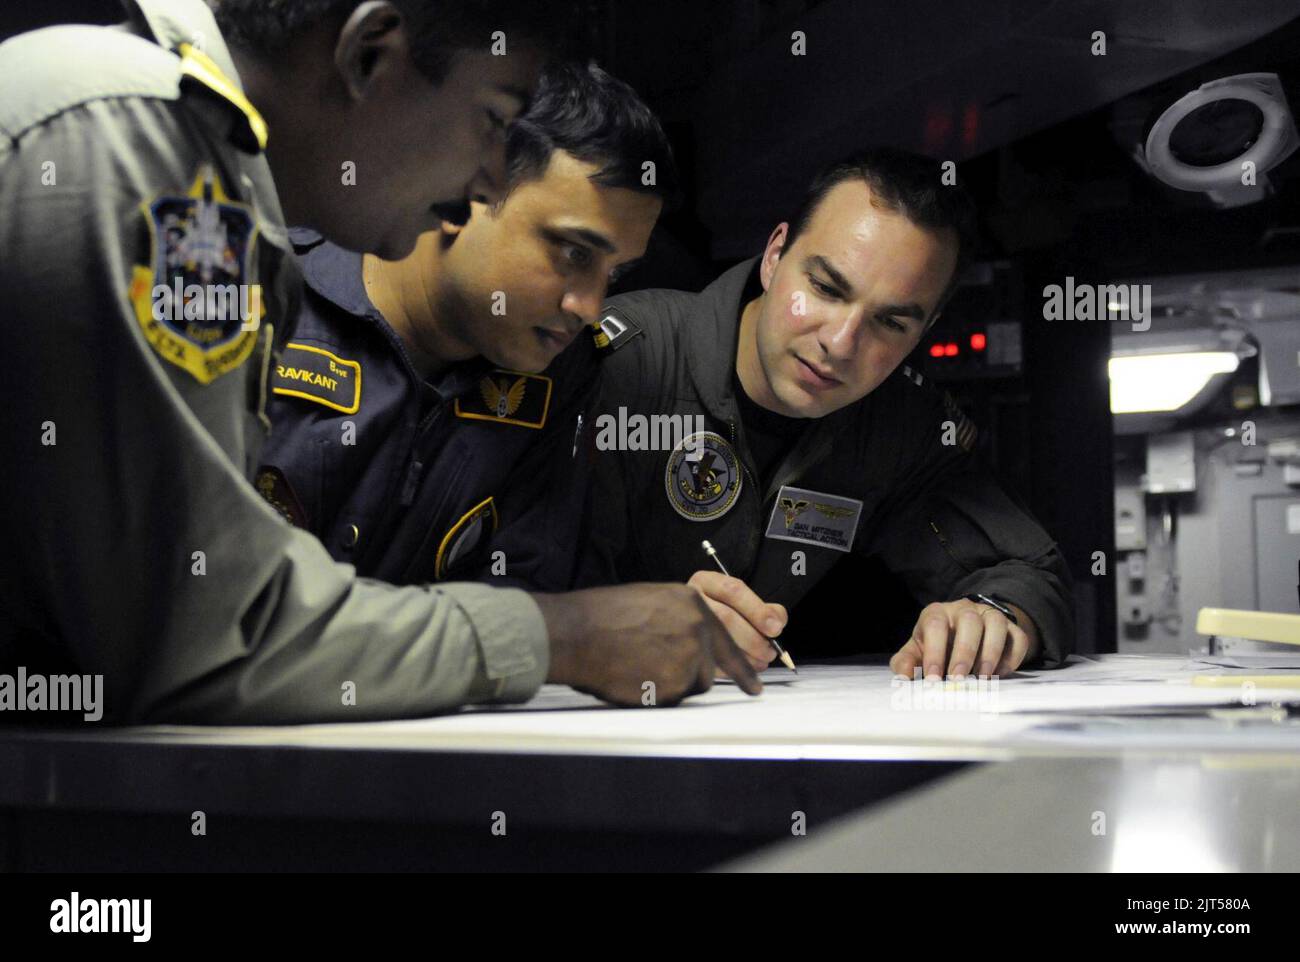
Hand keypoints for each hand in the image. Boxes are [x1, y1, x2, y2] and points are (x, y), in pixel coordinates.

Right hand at [535, 583, 762, 705]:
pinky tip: (633, 677)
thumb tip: (693, 643)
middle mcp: (697, 628)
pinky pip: (672, 699)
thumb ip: (680, 620)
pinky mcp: (674, 684)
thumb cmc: (602, 616)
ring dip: (671, 685)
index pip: (728, 639)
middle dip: (688, 675)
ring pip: (690, 686)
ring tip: (638, 667)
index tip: (753, 686)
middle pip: (708, 669)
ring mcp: (688, 657)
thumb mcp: (651, 600)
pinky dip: (656, 695)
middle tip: (660, 673)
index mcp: (693, 602)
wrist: (576, 633)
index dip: (741, 668)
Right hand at [687, 570, 787, 671]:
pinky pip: (709, 662)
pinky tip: (745, 669)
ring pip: (717, 642)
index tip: (776, 628)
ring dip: (746, 657)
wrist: (685, 625)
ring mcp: (682, 625)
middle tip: (770, 651)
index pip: (733, 591)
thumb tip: (776, 623)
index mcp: (706, 582)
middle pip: (725, 618)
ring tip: (761, 661)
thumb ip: (762, 608)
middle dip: (754, 638)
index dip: (758, 611)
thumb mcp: (739, 600)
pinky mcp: (683, 649)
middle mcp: (690, 600)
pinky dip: (732, 669)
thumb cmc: (722, 611)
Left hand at [889, 599, 1039, 679]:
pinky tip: (1001, 674)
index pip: (935, 625)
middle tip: (958, 679)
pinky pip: (1018, 637)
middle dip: (964, 652)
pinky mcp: (1011, 628)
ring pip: (996, 624)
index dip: (934, 652)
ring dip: (990, 652)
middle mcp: (964, 609)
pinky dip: (1012, 657)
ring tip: (982, 678)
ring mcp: (990, 616)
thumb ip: (906, 663)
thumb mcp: (916, 651)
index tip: (932, 678)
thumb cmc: (936, 646)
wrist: (963, 635)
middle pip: (968, 622)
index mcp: (937, 613)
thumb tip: (902, 677)